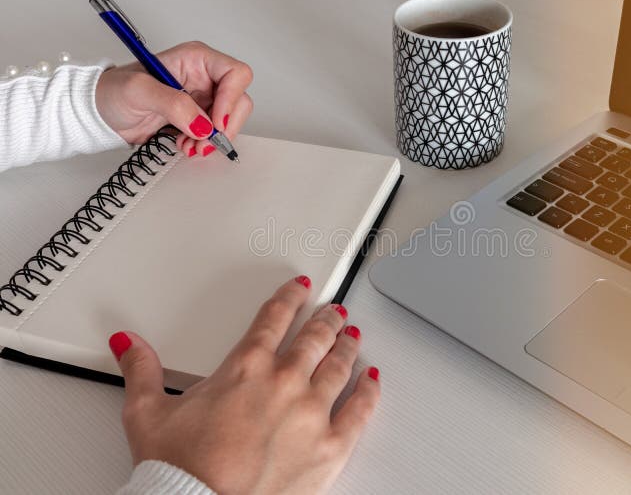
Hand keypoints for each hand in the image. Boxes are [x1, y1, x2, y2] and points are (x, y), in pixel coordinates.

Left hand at [95, 41, 253, 157]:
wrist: (99, 114)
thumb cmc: (112, 91)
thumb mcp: (139, 90)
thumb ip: (173, 104)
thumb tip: (203, 124)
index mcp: (195, 59)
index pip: (235, 74)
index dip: (231, 99)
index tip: (215, 122)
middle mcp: (203, 77)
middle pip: (239, 100)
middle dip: (224, 125)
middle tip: (205, 140)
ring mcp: (202, 99)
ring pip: (229, 120)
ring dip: (214, 139)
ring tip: (191, 146)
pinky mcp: (197, 119)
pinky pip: (215, 134)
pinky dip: (205, 144)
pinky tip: (186, 145)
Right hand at [108, 276, 379, 493]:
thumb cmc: (181, 471)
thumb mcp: (147, 415)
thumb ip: (142, 372)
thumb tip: (128, 345)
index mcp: (245, 367)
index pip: (274, 318)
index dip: (289, 298)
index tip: (300, 288)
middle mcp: (284, 382)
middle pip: (314, 337)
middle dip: (326, 320)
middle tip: (334, 311)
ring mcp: (312, 412)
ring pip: (339, 366)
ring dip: (347, 347)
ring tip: (352, 337)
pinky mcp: (331, 446)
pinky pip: (360, 410)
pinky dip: (369, 392)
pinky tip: (372, 380)